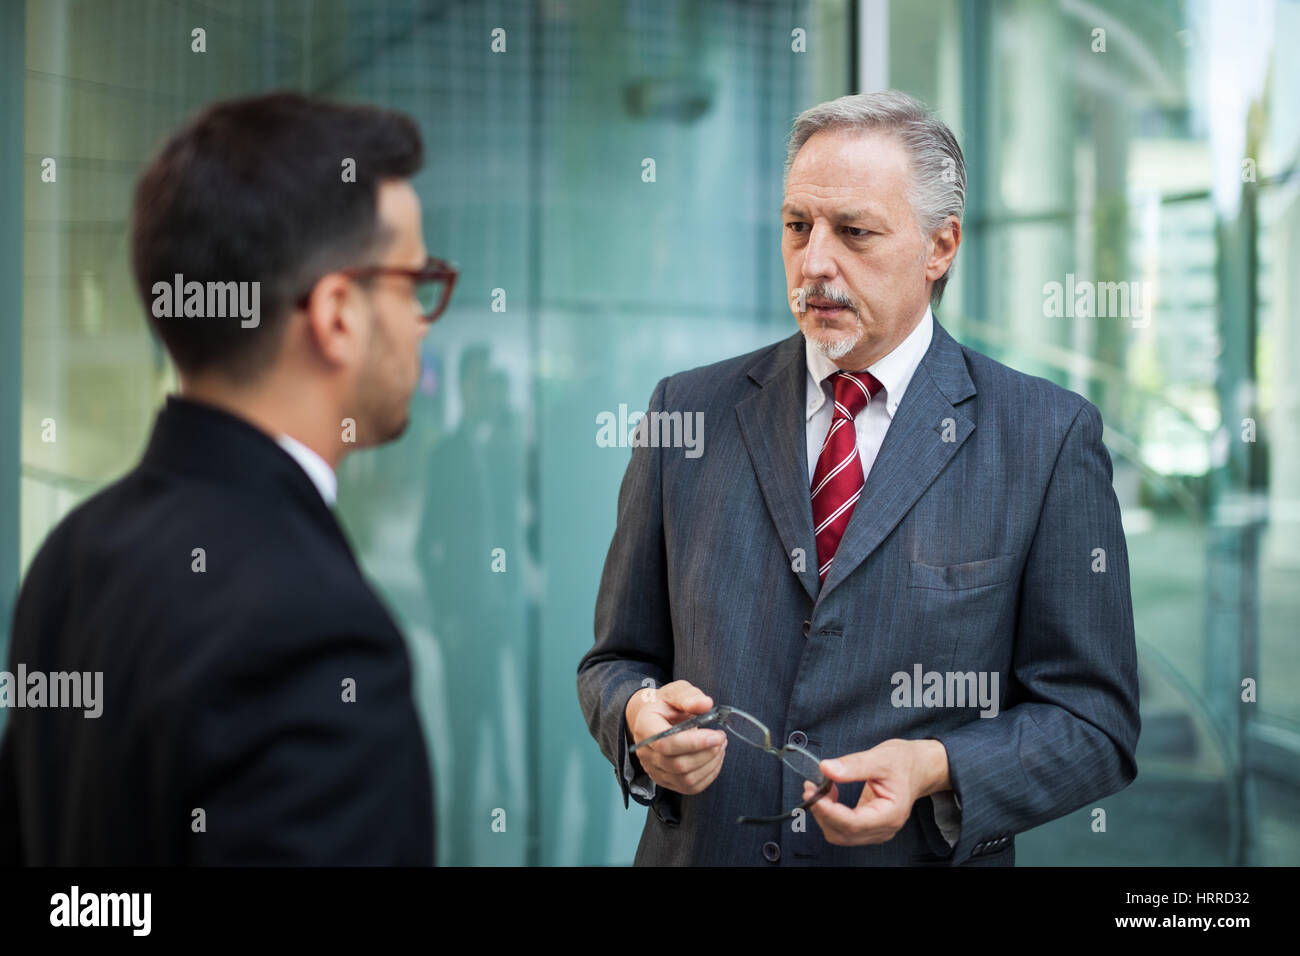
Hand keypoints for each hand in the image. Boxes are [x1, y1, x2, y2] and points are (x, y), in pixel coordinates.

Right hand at [625, 680, 726, 794]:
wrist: (652, 718)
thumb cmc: (665, 705)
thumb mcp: (675, 692)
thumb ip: (689, 696)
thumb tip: (705, 704)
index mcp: (645, 727)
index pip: (667, 743)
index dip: (695, 743)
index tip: (716, 735)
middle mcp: (646, 753)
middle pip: (678, 765)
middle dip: (707, 753)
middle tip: (721, 738)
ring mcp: (655, 770)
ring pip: (686, 779)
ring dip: (710, 764)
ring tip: (720, 747)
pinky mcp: (666, 781)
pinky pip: (690, 787)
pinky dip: (708, 775)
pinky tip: (715, 759)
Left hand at [801, 738, 949, 845]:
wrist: (918, 767)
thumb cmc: (904, 762)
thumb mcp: (880, 757)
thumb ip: (853, 765)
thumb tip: (826, 768)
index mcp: (891, 813)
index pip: (854, 823)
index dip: (829, 811)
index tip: (813, 794)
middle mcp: (884, 828)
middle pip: (844, 833)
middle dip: (822, 813)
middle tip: (810, 788)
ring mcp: (876, 830)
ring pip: (840, 834)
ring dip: (823, 814)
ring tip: (817, 789)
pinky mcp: (868, 826)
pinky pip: (843, 828)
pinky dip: (830, 814)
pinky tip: (829, 794)